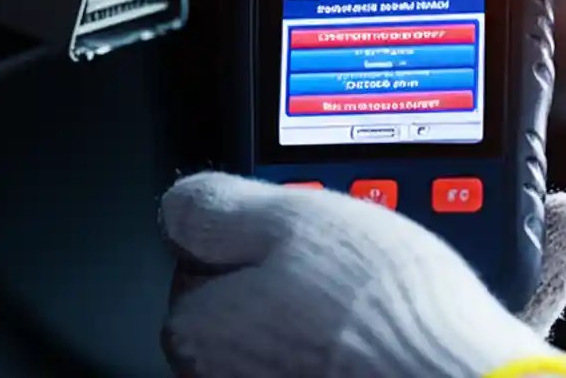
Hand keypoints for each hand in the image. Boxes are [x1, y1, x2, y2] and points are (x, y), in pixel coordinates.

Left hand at [160, 172, 565, 377]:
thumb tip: (182, 203)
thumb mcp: (294, 216)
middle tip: (345, 268)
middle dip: (288, 281)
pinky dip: (347, 355)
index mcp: (195, 329)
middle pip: (243, 306)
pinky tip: (383, 341)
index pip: (203, 258)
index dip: (259, 233)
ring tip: (374, 305)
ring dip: (320, 320)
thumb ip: (222, 205)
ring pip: (286, 340)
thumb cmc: (382, 312)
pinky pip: (323, 366)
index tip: (300, 234)